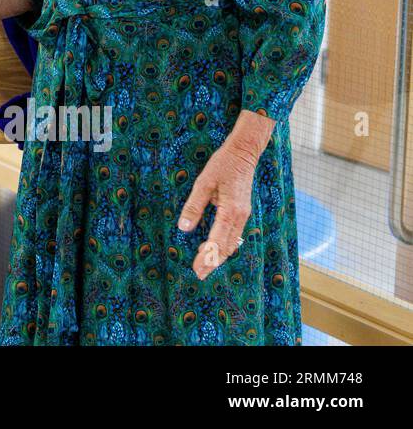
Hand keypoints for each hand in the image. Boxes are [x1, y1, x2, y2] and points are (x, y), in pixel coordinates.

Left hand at [177, 128, 264, 280]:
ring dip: (219, 254)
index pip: (217, 242)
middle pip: (226, 247)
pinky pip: (235, 233)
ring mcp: (244, 214)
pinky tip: (215, 247)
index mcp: (230, 211)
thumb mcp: (203, 183)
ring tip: (205, 264)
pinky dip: (225, 244)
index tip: (197, 270)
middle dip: (213, 262)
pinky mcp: (243, 211)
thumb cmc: (222, 166)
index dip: (207, 258)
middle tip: (200, 274)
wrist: (244, 153)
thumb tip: (183, 227)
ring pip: (232, 242)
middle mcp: (240, 216)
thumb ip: (194, 206)